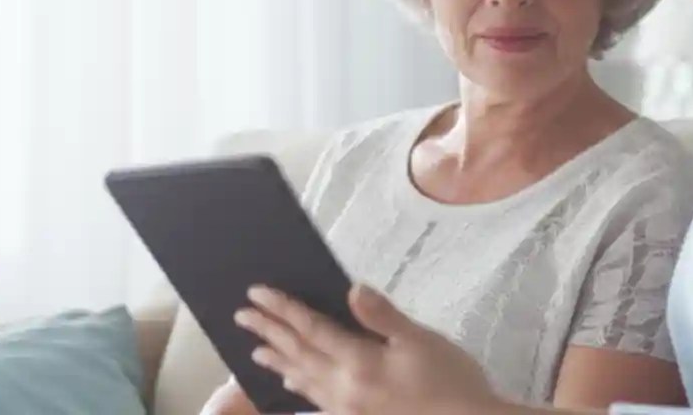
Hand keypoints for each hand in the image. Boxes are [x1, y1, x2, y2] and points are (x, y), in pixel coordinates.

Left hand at [235, 284, 506, 414]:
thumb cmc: (450, 380)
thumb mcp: (421, 341)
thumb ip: (383, 317)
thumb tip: (351, 289)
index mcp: (359, 362)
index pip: (311, 329)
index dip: (283, 309)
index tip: (257, 293)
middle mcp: (344, 387)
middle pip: (298, 354)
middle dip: (269, 332)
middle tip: (242, 315)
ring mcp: (347, 408)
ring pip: (302, 379)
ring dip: (277, 360)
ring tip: (256, 349)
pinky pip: (316, 400)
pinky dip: (299, 385)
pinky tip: (292, 380)